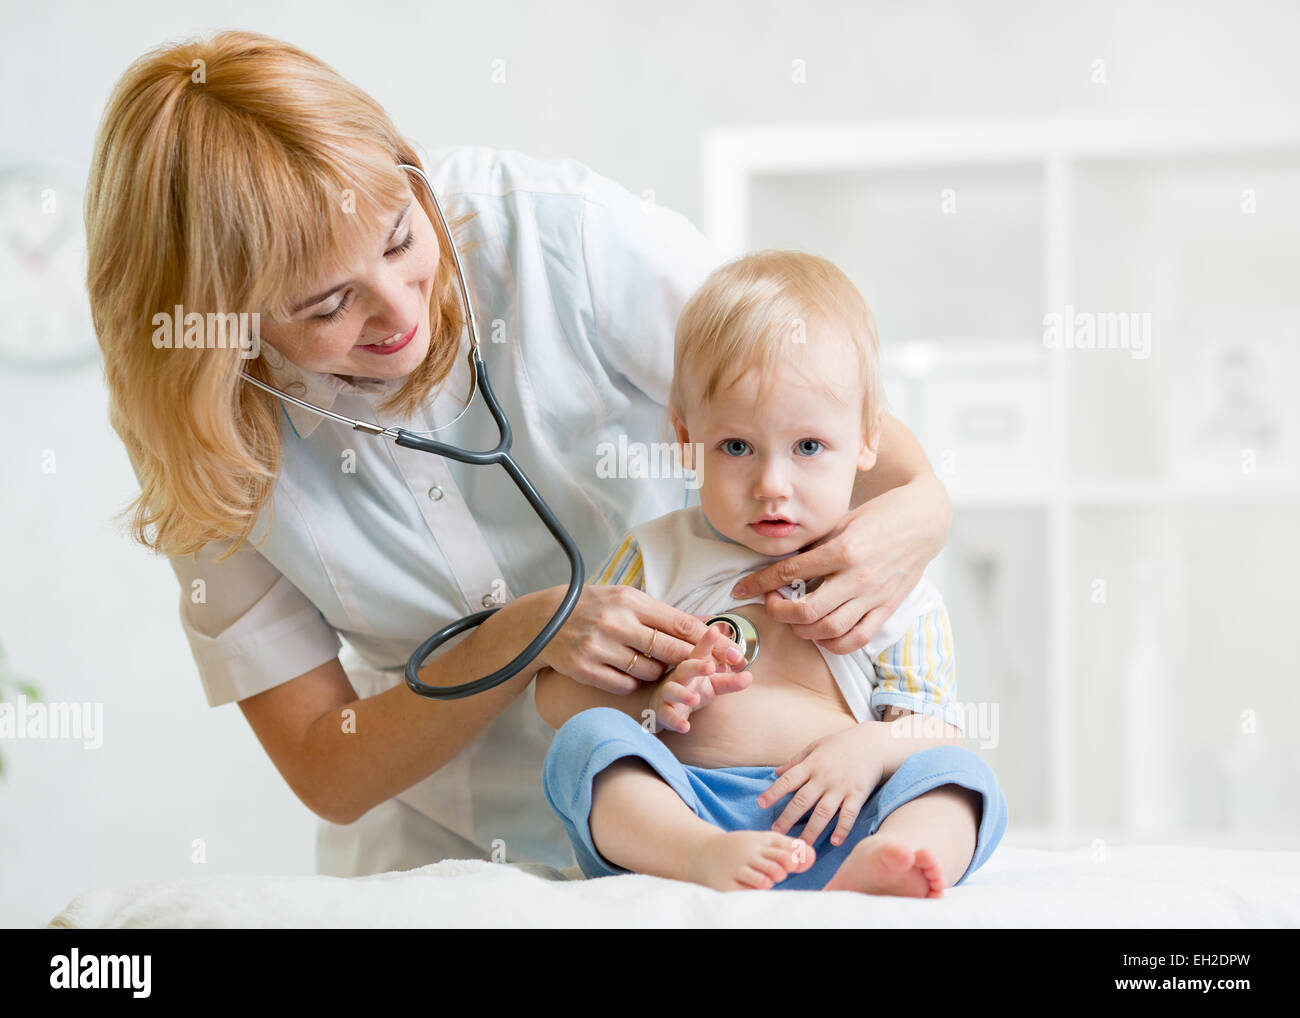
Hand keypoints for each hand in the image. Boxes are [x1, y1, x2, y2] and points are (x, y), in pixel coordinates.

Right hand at [534, 584, 740, 695]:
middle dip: (695, 663)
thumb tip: (704, 625)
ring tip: (656, 668)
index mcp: (631, 601)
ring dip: (660, 674)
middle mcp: (617, 622)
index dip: (711, 641)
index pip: (680, 623)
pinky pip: (624, 684)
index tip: (733, 653)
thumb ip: (662, 613)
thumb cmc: (593, 607)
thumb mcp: (627, 599)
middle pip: (670, 650)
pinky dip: (633, 683)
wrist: (543, 621)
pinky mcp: (586, 668)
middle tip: (712, 673)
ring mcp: (600, 646)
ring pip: (649, 671)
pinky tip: (630, 675)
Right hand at [648, 624, 751, 733]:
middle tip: (710, 666)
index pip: (700, 652)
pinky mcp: (662, 711)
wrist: (660, 705)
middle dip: (697, 666)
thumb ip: (730, 681)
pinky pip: (667, 715)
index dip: (707, 642)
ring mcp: (668, 693)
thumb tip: (749, 676)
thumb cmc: (689, 688)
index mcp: (692, 665)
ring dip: (683, 694)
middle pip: (686, 668)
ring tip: (695, 699)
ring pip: (672, 690)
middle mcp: (679, 676)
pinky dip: (675, 721)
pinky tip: (685, 727)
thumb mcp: (712, 684)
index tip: (715, 630)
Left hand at [727, 475, 949, 653]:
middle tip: (772, 601)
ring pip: (829, 630)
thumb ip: (814, 547)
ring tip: (794, 618)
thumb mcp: (842, 522)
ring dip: (802, 631)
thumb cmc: (880, 516)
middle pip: (806, 612)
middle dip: (779, 612)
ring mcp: (874, 596)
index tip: (742, 589)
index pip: (790, 573)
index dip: (759, 583)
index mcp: (843, 549)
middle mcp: (858, 577)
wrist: (925, 520)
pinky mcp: (887, 608)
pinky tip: (820, 634)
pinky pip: (857, 639)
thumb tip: (781, 567)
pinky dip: (833, 643)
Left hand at [756, 723, 896, 847]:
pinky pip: (848, 815)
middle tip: (776, 832)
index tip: (761, 804)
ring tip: (801, 845)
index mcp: (811, 764)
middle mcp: (824, 777)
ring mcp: (841, 787)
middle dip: (788, 817)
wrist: (872, 743)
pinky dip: (842, 829)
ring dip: (812, 830)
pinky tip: (834, 842)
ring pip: (823, 812)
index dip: (774, 792)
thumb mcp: (816, 747)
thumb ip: (796, 761)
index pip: (788, 779)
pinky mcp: (858, 795)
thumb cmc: (841, 744)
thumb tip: (776, 773)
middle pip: (803, 800)